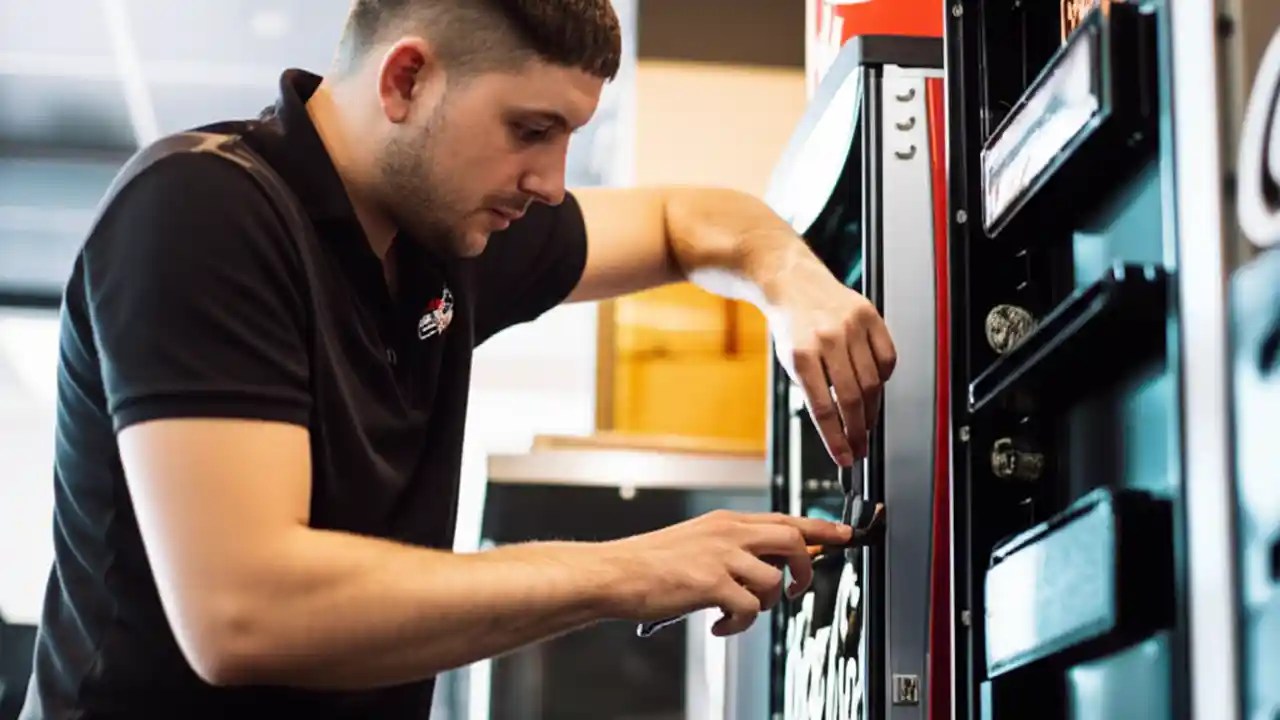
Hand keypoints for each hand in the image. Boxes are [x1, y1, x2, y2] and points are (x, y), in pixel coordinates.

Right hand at [601, 510, 852, 635]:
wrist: (614, 573)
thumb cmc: (650, 564)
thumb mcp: (697, 542)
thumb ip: (732, 549)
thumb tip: (767, 568)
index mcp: (725, 522)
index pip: (786, 518)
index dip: (822, 528)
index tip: (847, 535)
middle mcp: (727, 533)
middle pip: (792, 540)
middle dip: (805, 568)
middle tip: (797, 589)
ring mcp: (720, 556)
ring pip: (773, 581)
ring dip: (765, 605)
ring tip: (738, 612)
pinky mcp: (710, 583)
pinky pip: (748, 609)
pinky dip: (739, 624)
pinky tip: (720, 625)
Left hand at [766, 258, 896, 464]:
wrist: (793, 282)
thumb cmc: (790, 325)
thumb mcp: (789, 361)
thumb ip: (811, 390)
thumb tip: (837, 426)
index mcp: (801, 353)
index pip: (823, 408)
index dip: (836, 438)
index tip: (844, 456)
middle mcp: (828, 338)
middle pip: (852, 398)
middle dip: (858, 430)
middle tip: (860, 447)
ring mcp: (851, 326)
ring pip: (873, 381)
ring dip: (872, 409)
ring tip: (866, 423)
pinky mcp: (870, 316)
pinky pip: (887, 357)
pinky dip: (884, 377)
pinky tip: (875, 385)